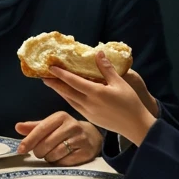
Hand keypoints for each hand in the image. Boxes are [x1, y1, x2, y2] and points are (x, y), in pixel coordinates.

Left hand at [14, 111, 102, 164]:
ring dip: (48, 158)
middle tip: (40, 152)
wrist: (91, 137)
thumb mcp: (50, 125)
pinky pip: (65, 162)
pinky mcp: (85, 152)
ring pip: (54, 154)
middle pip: (46, 144)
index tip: (20, 150)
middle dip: (39, 151)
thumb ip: (34, 127)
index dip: (29, 141)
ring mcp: (80, 139)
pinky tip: (61, 158)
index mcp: (60, 116)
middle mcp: (72, 126)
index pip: (41, 129)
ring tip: (51, 154)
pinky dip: (59, 163)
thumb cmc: (65, 130)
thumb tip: (17, 127)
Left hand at [43, 52, 157, 146]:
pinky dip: (68, 99)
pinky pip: (75, 106)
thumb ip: (107, 69)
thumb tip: (98, 53)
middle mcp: (88, 103)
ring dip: (59, 91)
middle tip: (43, 76)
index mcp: (96, 93)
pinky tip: (66, 95)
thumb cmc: (130, 103)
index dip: (61, 74)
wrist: (136, 126)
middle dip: (54, 83)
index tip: (51, 67)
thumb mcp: (120, 83)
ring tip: (51, 84)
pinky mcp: (90, 118)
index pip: (74, 81)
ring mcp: (88, 112)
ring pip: (69, 100)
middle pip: (67, 91)